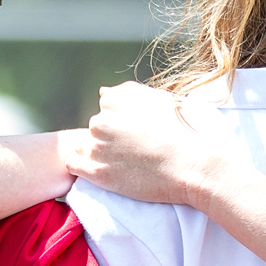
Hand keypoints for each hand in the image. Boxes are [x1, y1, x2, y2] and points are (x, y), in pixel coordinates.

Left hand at [66, 81, 236, 208]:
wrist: (192, 166)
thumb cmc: (182, 131)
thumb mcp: (159, 99)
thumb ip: (126, 93)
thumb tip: (102, 92)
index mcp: (115, 100)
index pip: (107, 107)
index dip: (122, 120)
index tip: (137, 131)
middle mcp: (101, 120)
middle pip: (97, 127)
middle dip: (110, 137)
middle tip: (135, 149)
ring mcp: (97, 148)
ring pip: (85, 146)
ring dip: (98, 153)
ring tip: (124, 162)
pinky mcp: (97, 172)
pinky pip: (74, 165)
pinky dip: (82, 167)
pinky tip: (102, 170)